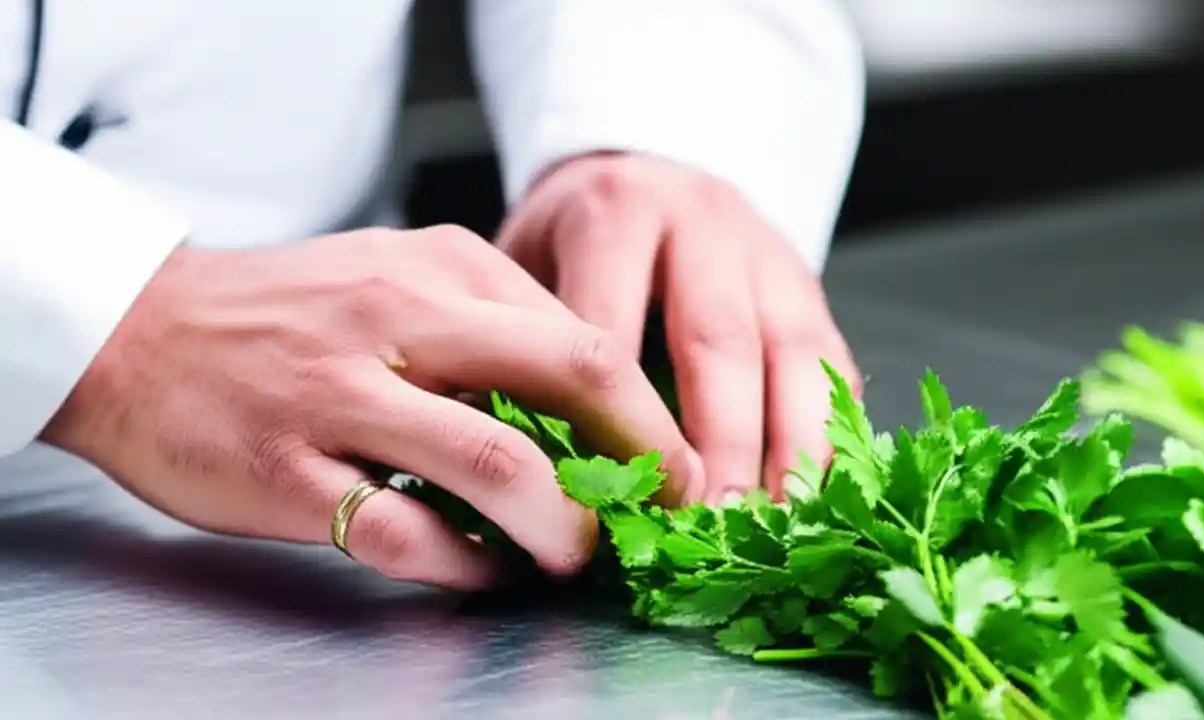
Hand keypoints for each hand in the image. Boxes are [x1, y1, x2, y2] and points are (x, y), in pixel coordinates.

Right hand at [39, 226, 701, 589]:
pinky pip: (403, 532)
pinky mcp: (287, 469)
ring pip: (496, 462)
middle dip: (640, 457)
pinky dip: (462, 563)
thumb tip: (592, 409)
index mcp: (443, 266)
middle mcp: (402, 317)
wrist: (141, 331)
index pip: (583, 338)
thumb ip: (492, 326)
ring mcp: (342, 393)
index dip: (646, 413)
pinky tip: (481, 570)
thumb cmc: (290, 312)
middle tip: (663, 510)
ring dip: (560, 525)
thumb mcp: (400, 277)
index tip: (676, 465)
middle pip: (569, 378)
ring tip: (576, 556)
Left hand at [496, 153, 859, 503]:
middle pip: (716, 339)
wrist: (634, 167)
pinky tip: (818, 489)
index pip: (614, 326)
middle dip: (720, 441)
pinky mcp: (807, 281)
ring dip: (792, 443)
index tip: (619, 500)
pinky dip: (829, 427)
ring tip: (781, 521)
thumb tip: (538, 468)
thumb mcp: (525, 267)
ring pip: (793, 350)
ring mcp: (764, 248)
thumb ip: (532, 348)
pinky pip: (831, 357)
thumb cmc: (569, 242)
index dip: (619, 418)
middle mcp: (699, 221)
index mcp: (616, 214)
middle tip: (712, 522)